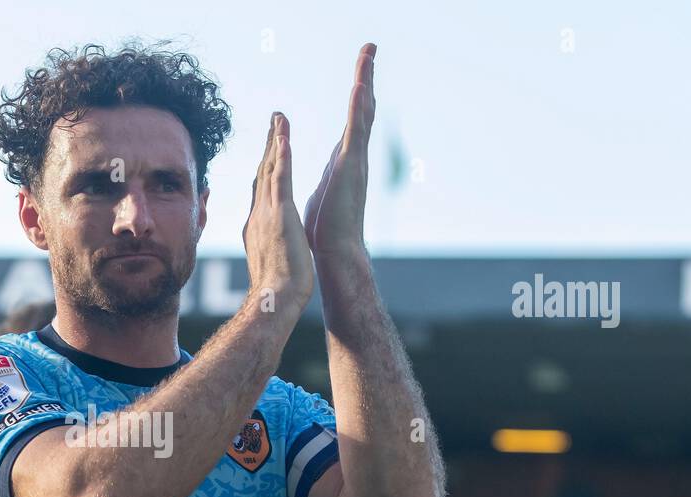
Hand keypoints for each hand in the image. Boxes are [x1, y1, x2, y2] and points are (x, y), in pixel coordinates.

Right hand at [243, 112, 313, 317]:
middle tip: (273, 122)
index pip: (261, 190)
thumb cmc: (275, 290)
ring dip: (274, 142)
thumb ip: (267, 250)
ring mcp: (267, 212)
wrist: (274, 298)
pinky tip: (284, 137)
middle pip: (262, 173)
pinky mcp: (280, 214)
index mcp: (258, 225)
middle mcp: (258, 214)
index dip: (265, 167)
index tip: (269, 149)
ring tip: (279, 118)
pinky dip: (282, 156)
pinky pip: (281, 179)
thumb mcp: (269, 263)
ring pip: (269, 169)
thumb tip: (267, 250)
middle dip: (268, 146)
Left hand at [303, 43, 375, 265]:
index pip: (353, 123)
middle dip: (366, 79)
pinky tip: (360, 85)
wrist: (335, 253)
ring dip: (365, 82)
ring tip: (368, 54)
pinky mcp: (350, 168)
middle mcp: (353, 157)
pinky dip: (358, 107)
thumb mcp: (321, 194)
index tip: (361, 75)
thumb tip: (325, 177)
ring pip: (362, 113)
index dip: (357, 99)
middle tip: (369, 50)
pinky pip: (356, 130)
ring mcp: (354, 161)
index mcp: (343, 163)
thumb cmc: (325, 231)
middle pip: (362, 110)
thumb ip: (327, 180)